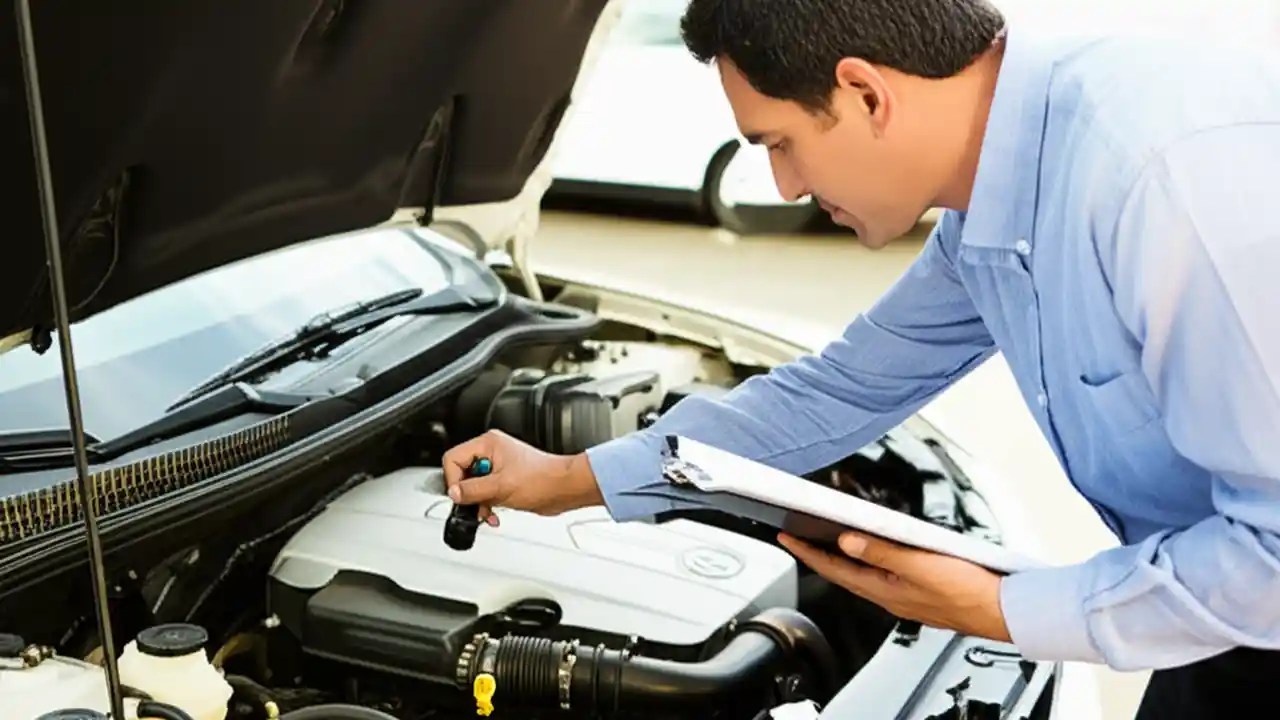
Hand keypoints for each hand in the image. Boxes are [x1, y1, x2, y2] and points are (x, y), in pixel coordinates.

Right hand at [441, 429, 603, 525]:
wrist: (563, 489)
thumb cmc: (542, 479)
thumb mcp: (501, 486)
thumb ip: (473, 490)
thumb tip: (453, 493)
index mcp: (488, 444)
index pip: (453, 458)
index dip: (454, 479)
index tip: (461, 496)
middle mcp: (491, 452)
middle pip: (461, 473)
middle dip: (468, 494)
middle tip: (476, 504)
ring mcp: (498, 467)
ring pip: (472, 486)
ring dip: (478, 503)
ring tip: (488, 511)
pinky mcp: (504, 480)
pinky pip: (485, 493)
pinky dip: (487, 505)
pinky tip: (493, 514)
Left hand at [778, 531, 1011, 642]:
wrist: (1004, 611)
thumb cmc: (969, 591)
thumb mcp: (920, 564)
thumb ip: (882, 551)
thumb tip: (847, 541)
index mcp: (885, 591)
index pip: (835, 569)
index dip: (808, 553)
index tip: (787, 538)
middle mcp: (890, 596)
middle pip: (844, 573)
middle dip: (819, 555)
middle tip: (799, 538)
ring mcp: (905, 597)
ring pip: (863, 575)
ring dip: (843, 558)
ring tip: (827, 541)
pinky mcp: (921, 593)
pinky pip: (884, 576)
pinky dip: (871, 561)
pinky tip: (876, 553)